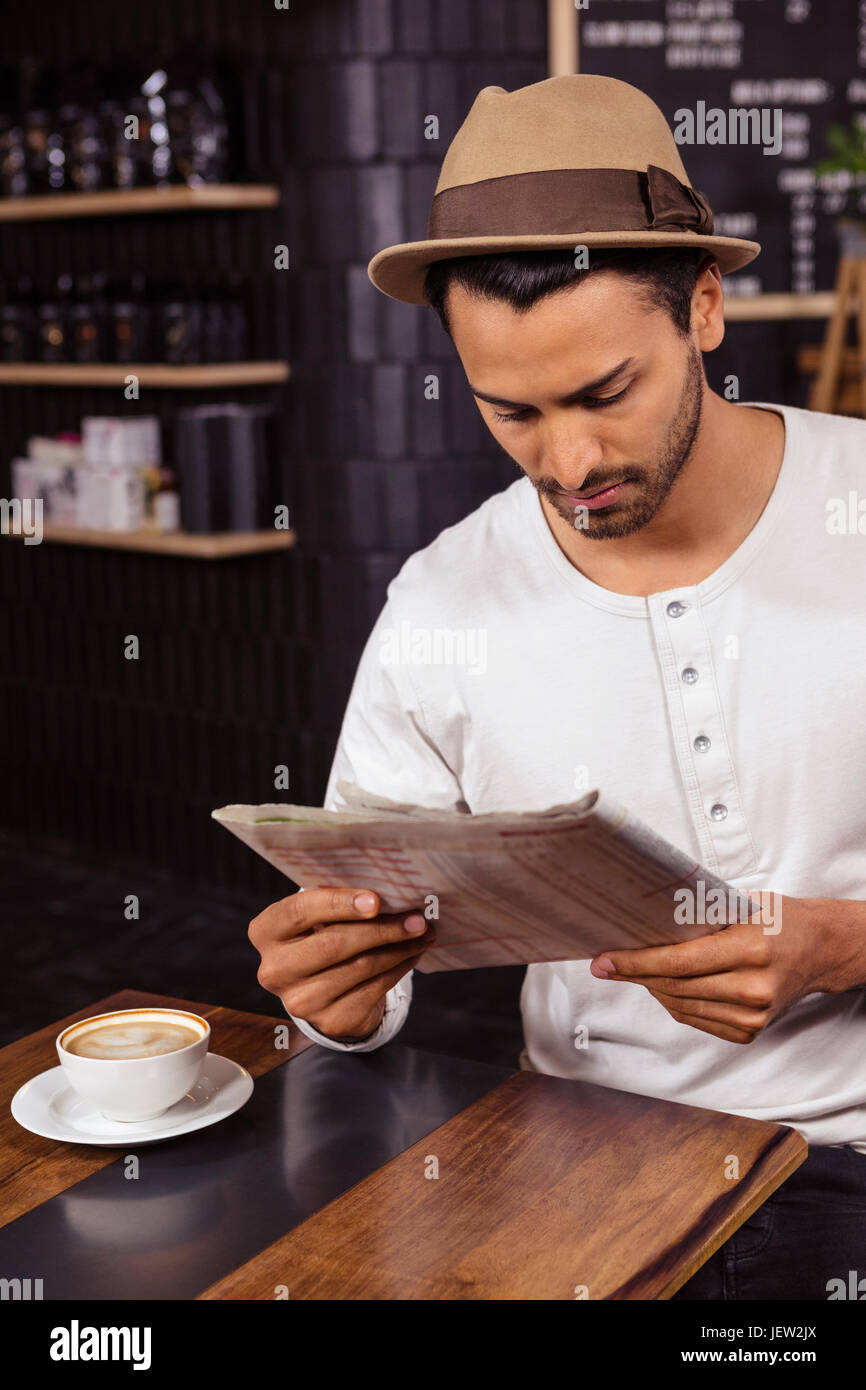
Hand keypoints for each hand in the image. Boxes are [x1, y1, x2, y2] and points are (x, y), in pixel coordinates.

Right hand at [249, 887, 434, 1040]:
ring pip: (360, 967)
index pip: (300, 911)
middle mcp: (275, 970)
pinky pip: (375, 988)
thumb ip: (337, 899)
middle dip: (381, 928)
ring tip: (422, 932)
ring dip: (399, 947)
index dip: (339, 903)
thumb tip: (390, 892)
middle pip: (334, 944)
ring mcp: (301, 1001)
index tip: (376, 900)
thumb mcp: (316, 915)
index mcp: (266, 932)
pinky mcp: (330, 1021)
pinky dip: (400, 967)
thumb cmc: (320, 933)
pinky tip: (413, 953)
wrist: (319, 987)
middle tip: (416, 917)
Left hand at [588, 895, 858, 1044]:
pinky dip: (674, 1002)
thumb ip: (699, 918)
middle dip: (636, 975)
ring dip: (653, 988)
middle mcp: (753, 988)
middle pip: (675, 986)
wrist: (820, 950)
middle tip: (607, 963)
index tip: (603, 961)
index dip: (636, 963)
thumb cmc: (778, 920)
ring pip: (681, 1006)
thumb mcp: (741, 905)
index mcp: (750, 950)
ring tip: (636, 970)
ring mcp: (753, 1016)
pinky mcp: (750, 1032)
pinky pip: (695, 1019)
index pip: (679, 962)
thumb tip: (642, 925)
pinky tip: (665, 985)